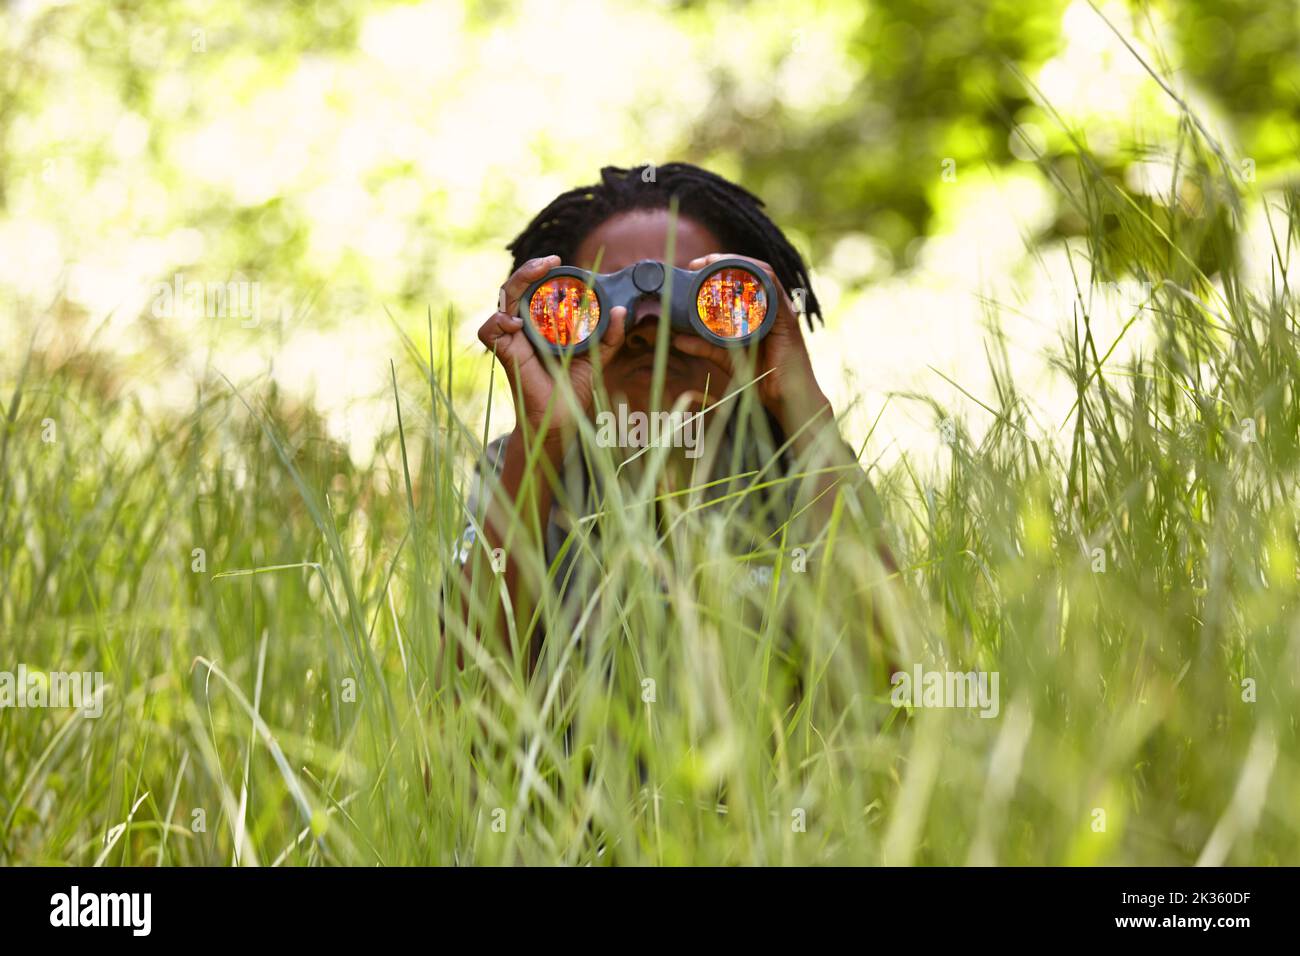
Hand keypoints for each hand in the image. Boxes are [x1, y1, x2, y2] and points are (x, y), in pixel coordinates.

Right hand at [477, 255, 627, 453]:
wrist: (561, 418)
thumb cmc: (573, 387)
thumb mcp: (597, 356)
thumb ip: (610, 335)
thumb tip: (620, 310)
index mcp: (543, 323)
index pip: (535, 289)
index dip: (542, 272)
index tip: (559, 262)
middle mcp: (525, 326)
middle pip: (517, 287)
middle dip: (529, 269)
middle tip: (550, 262)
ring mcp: (512, 339)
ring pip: (502, 300)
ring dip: (515, 283)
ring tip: (536, 275)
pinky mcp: (504, 354)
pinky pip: (489, 330)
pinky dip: (498, 321)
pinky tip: (516, 323)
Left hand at [671, 253, 830, 426]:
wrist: (785, 399)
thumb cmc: (763, 379)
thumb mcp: (726, 358)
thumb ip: (704, 347)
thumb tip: (676, 339)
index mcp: (760, 311)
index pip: (742, 278)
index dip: (719, 267)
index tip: (695, 266)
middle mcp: (772, 306)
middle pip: (752, 271)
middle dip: (725, 261)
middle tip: (699, 263)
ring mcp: (782, 311)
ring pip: (763, 274)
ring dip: (738, 264)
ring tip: (712, 264)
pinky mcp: (787, 320)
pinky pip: (774, 290)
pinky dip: (757, 279)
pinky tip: (739, 278)